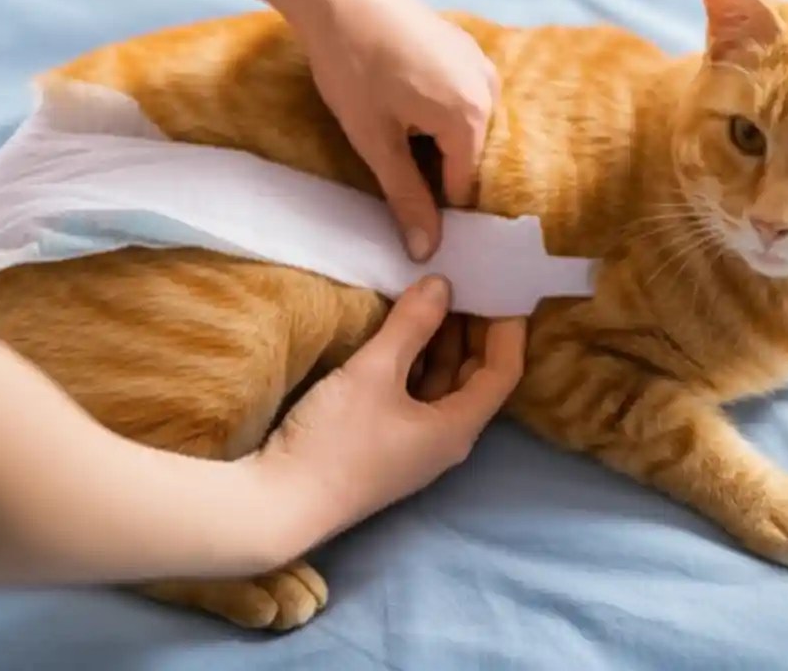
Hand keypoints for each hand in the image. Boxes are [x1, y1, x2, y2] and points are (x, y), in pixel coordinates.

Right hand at [254, 275, 524, 543]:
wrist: (280, 504)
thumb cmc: (335, 440)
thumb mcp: (374, 372)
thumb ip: (411, 326)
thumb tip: (442, 285)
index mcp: (458, 428)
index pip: (503, 372)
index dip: (507, 329)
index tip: (500, 288)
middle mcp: (445, 439)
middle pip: (475, 378)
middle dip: (473, 330)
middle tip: (465, 283)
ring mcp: (414, 444)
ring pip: (442, 385)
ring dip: (441, 343)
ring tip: (433, 296)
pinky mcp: (385, 444)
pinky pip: (415, 394)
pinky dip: (416, 361)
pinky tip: (401, 333)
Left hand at [289, 0, 499, 260]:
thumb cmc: (353, 65)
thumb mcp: (375, 141)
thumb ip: (405, 197)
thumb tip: (426, 251)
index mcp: (471, 117)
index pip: (463, 188)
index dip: (432, 206)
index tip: (400, 206)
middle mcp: (487, 90)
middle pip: (467, 158)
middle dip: (433, 171)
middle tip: (388, 161)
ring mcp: (478, 64)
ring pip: (463, 128)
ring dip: (431, 141)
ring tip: (391, 129)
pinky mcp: (463, 48)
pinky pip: (459, 98)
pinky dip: (434, 113)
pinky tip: (400, 104)